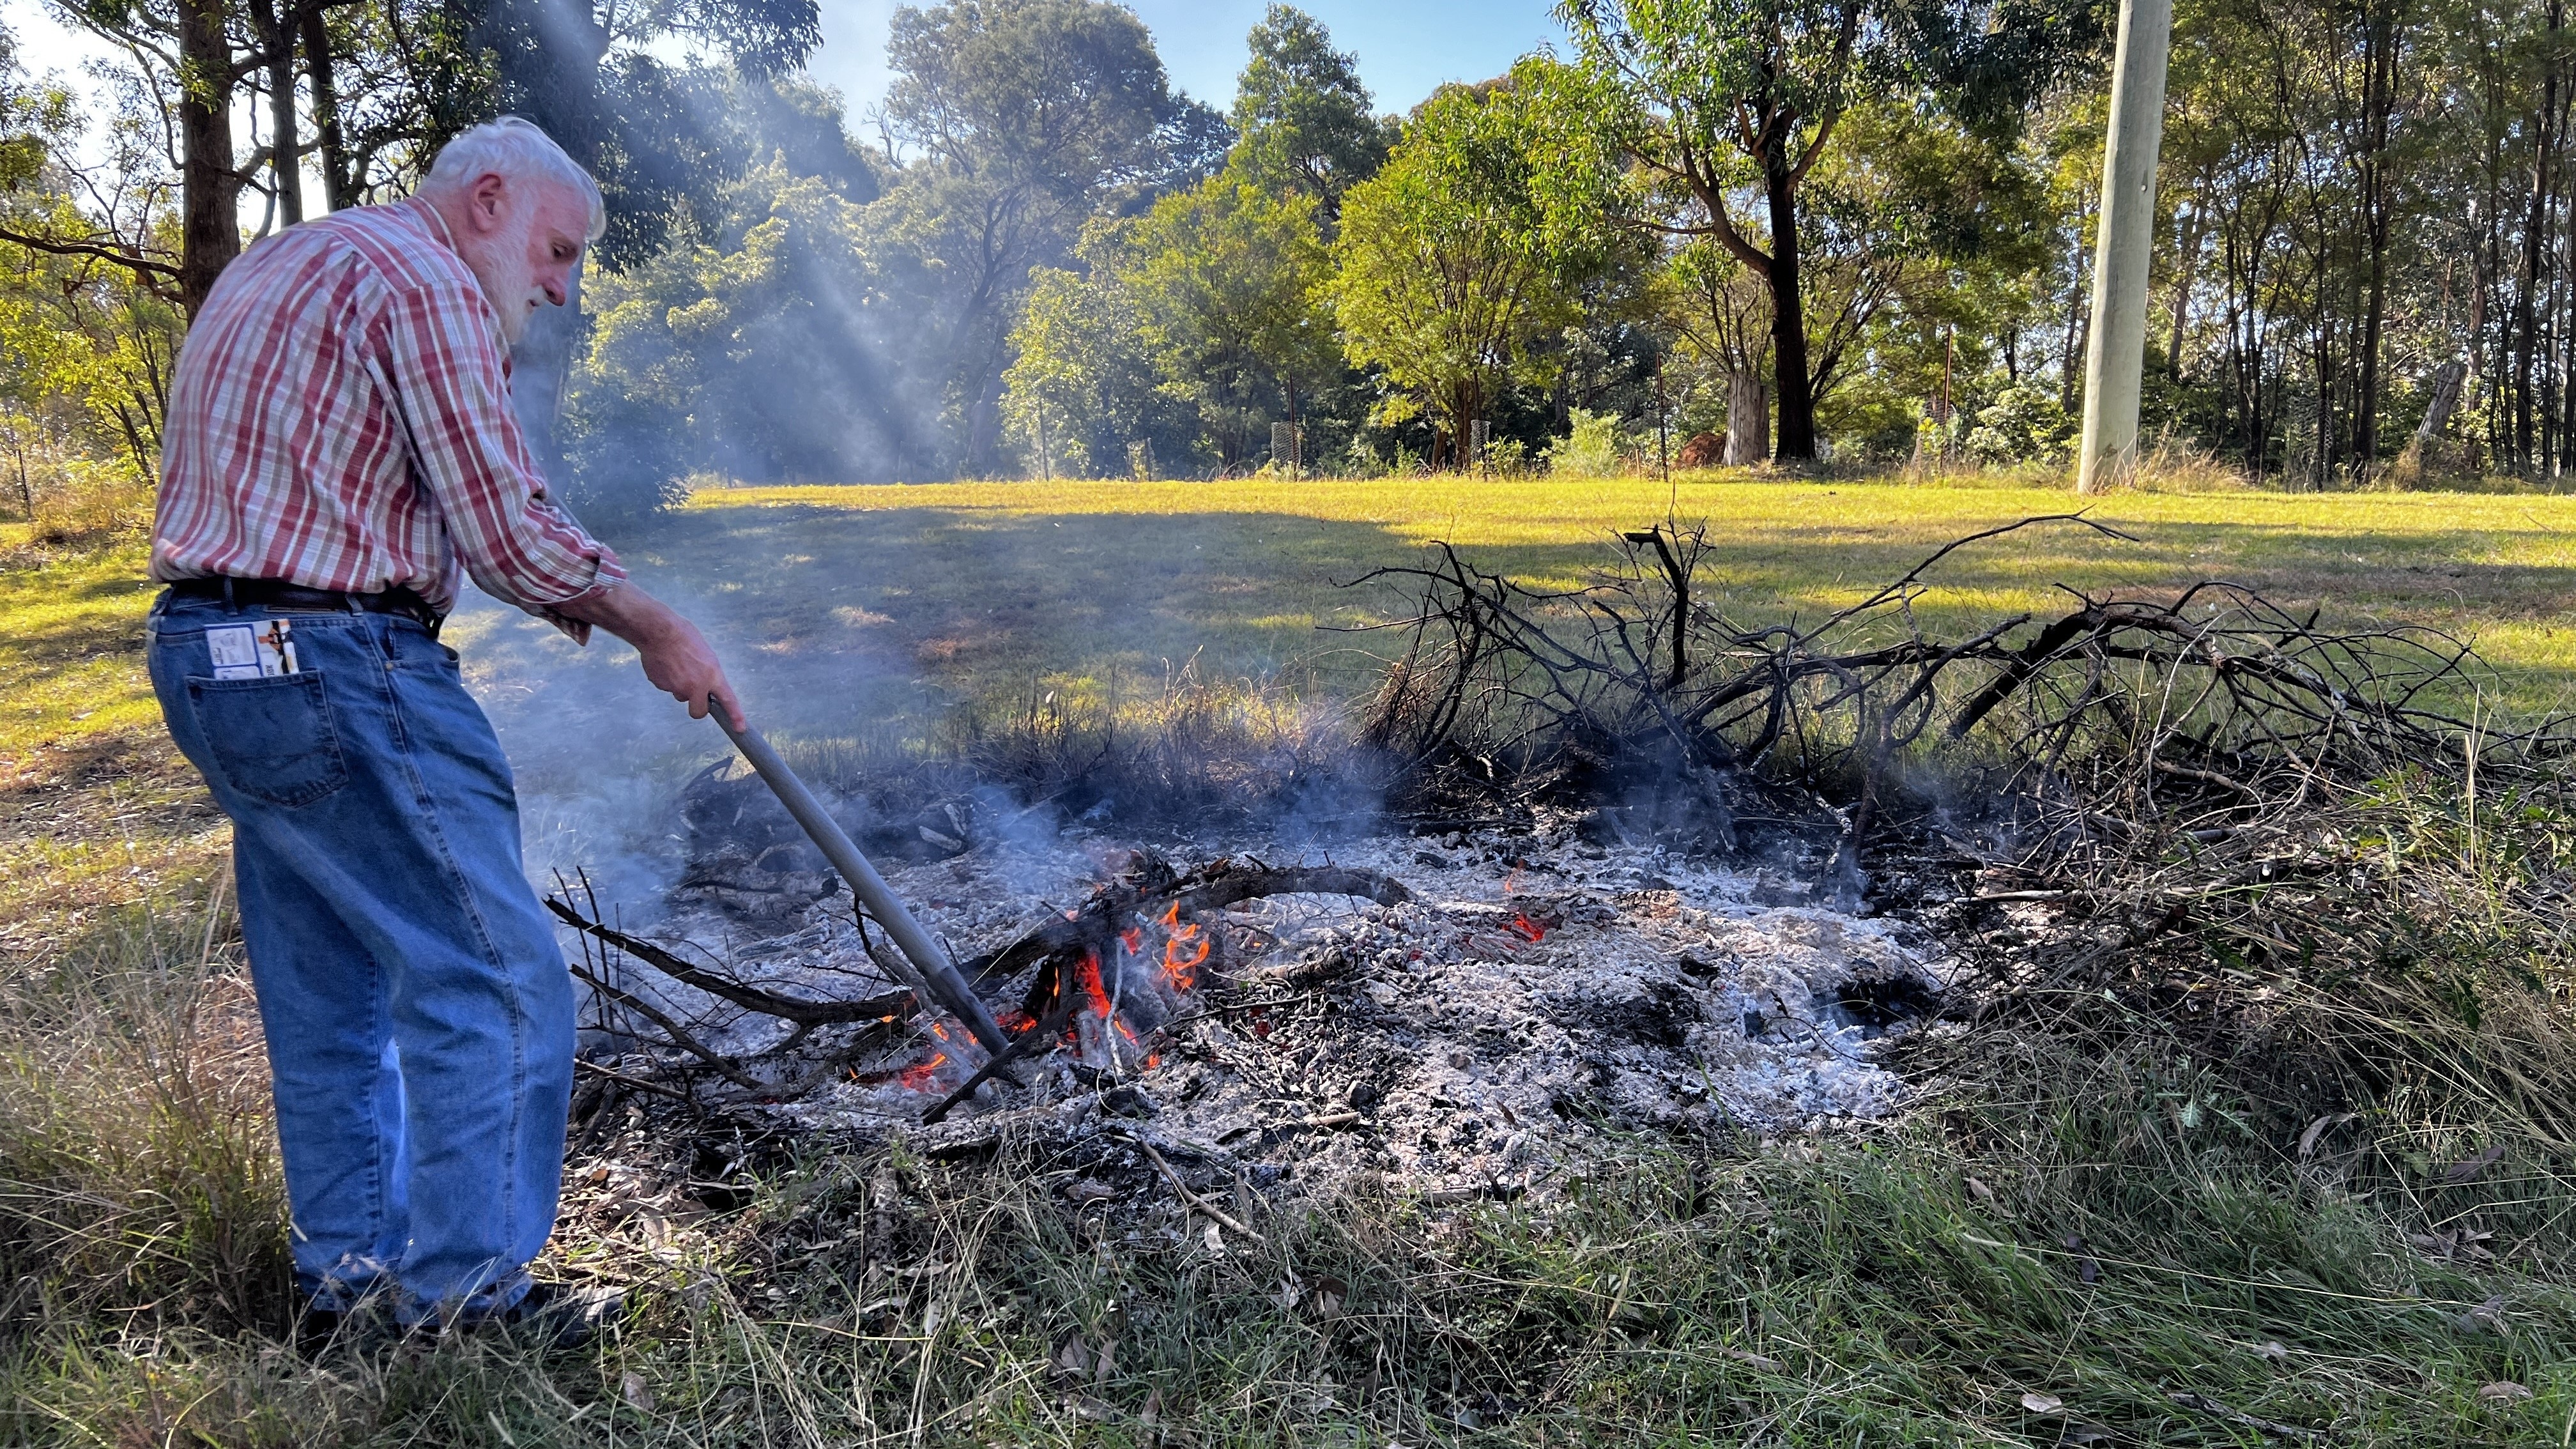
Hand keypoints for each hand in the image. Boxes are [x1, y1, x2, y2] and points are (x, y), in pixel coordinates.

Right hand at [554, 583, 745, 729]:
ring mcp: (676, 688)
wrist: (659, 631)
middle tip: (694, 692)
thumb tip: (705, 686)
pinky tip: (665, 664)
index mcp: (712, 676)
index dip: (736, 716)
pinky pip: (666, 687)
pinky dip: (666, 678)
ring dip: (680, 686)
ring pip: (680, 695)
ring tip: (676, 665)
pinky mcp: (660, 685)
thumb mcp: (706, 654)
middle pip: (698, 712)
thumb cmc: (685, 637)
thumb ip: (709, 674)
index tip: (740, 728)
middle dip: (697, 706)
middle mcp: (696, 686)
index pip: (728, 700)